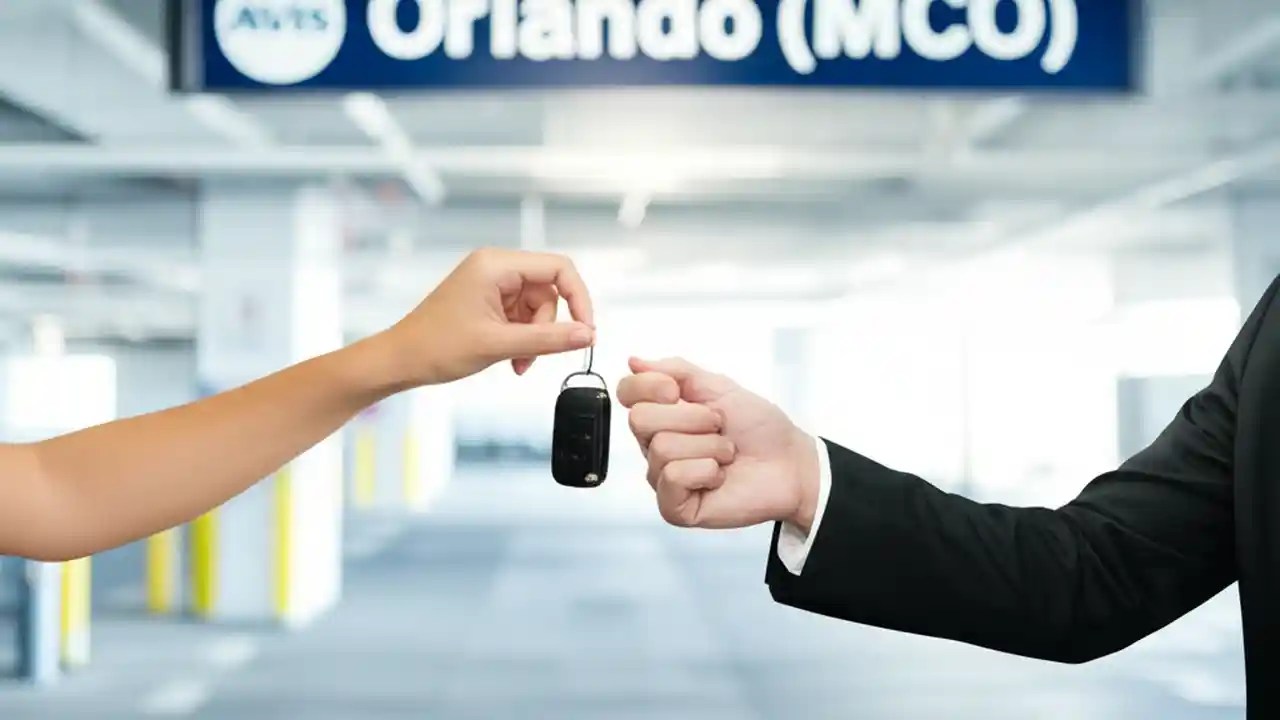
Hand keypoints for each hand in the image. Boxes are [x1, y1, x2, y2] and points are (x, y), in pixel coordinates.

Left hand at [381, 248, 594, 386]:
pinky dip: (522, 339)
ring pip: (537, 307)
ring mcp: (491, 283)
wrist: (400, 360)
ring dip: (534, 338)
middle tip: (532, 355)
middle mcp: (495, 267)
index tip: (586, 329)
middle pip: (549, 291)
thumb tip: (587, 335)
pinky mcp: (488, 300)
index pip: (558, 268)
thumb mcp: (499, 345)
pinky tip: (511, 358)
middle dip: (547, 327)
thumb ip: (548, 339)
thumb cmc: (436, 346)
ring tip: (517, 362)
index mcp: (495, 265)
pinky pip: (522, 316)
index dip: (579, 298)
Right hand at [618, 357, 819, 531]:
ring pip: (662, 448)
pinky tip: (718, 477)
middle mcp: (655, 446)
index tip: (679, 390)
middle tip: (718, 427)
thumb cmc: (759, 428)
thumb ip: (676, 371)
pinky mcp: (675, 508)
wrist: (790, 463)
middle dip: (691, 417)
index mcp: (662, 415)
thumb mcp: (719, 386)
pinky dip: (705, 471)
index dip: (650, 386)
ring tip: (725, 454)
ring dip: (708, 446)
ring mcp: (663, 479)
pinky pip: (673, 478)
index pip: (627, 392)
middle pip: (640, 419)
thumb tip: (634, 361)